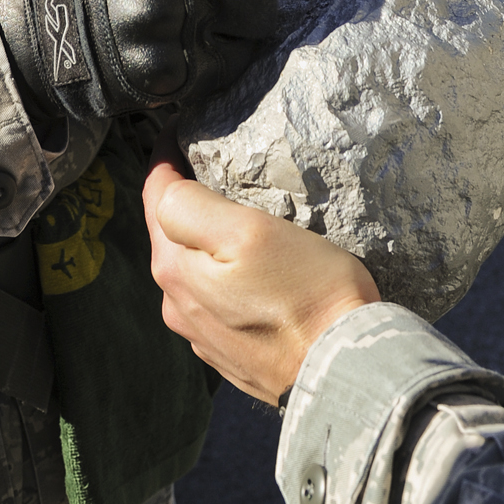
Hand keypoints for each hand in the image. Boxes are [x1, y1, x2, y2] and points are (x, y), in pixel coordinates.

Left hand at [144, 136, 379, 405]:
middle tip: (212, 167)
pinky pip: (216, 299)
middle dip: (186, 199)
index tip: (180, 131)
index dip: (166, 158)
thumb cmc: (306, 294)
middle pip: (171, 233)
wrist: (346, 372)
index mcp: (174, 267)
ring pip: (193, 268)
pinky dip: (225, 276)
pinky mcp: (229, 352)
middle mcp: (177, 303)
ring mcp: (201, 333)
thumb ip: (191, 207)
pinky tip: (255, 271)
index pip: (156, 195)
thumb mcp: (248, 231)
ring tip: (239, 218)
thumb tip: (164, 188)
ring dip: (206, 241)